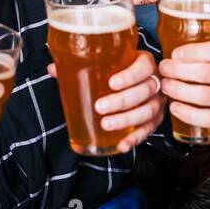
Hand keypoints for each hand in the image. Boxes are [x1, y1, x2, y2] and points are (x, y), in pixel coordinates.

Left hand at [46, 50, 164, 151]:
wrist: (132, 84)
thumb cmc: (116, 71)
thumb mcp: (102, 65)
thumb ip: (79, 66)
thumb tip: (53, 69)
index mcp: (144, 63)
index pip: (143, 67)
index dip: (130, 76)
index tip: (111, 83)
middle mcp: (155, 82)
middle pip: (145, 91)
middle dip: (122, 101)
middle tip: (100, 107)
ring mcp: (157, 102)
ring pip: (147, 112)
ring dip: (127, 120)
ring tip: (106, 124)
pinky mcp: (155, 120)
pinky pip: (148, 130)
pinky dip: (135, 139)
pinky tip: (122, 145)